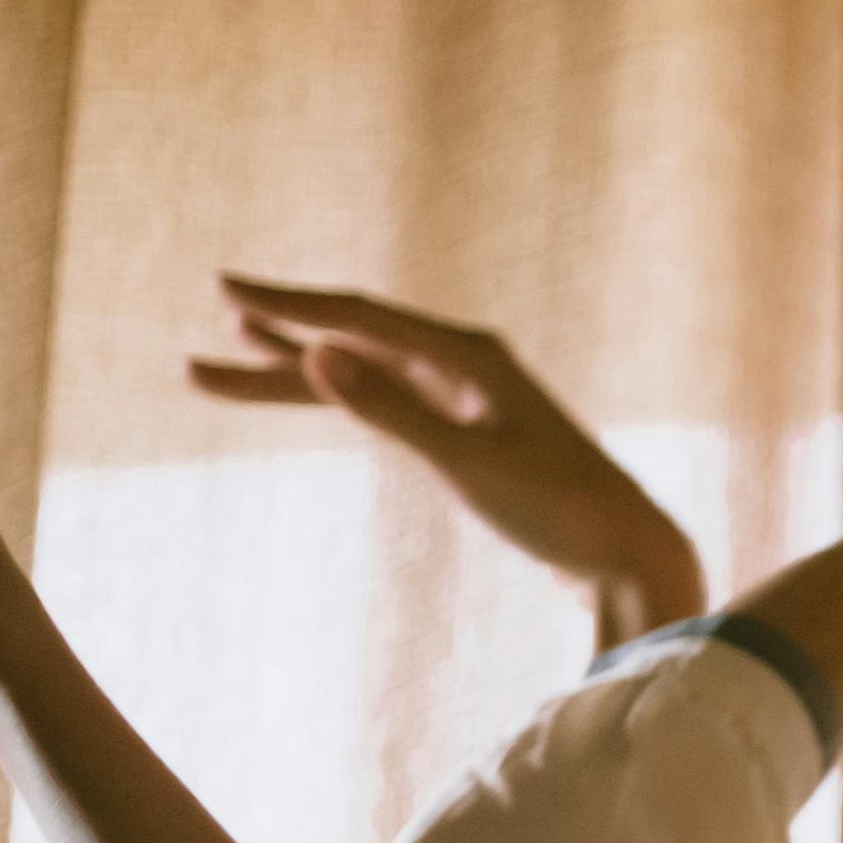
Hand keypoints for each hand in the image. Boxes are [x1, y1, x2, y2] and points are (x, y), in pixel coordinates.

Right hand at [197, 276, 704, 633]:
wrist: (629, 553)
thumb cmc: (560, 511)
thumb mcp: (468, 464)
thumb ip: (392, 411)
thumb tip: (318, 351)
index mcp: (468, 357)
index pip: (359, 318)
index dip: (288, 305)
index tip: (222, 289)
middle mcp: (465, 364)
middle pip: (353, 338)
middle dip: (280, 333)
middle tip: (212, 311)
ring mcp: (466, 397)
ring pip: (365, 371)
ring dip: (299, 367)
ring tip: (225, 355)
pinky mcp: (468, 431)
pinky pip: (387, 400)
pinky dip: (343, 394)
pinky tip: (311, 384)